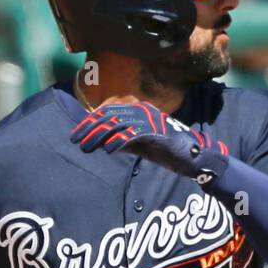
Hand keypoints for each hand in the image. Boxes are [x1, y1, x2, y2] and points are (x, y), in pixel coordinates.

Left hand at [70, 102, 228, 181]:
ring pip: (118, 124)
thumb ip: (122, 139)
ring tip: (86, 147)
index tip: (76, 134)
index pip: (109, 112)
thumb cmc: (165, 150)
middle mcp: (143, 112)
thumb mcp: (139, 143)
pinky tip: (107, 150)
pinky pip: (133, 134)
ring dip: (99, 136)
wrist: (191, 156)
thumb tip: (102, 141)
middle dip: (90, 129)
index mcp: (138, 111)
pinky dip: (118, 141)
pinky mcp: (157, 133)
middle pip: (110, 116)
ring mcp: (150, 121)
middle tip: (75, 141)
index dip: (90, 122)